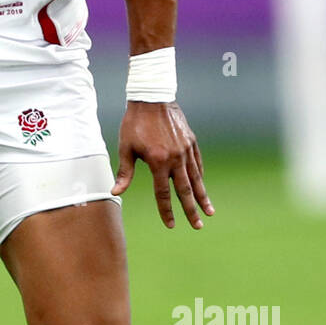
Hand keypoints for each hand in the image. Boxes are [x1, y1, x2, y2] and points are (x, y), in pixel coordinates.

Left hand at [112, 101, 213, 228]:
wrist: (152, 98)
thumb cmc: (134, 123)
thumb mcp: (125, 148)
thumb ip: (125, 172)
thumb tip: (116, 193)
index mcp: (158, 162)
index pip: (163, 193)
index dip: (166, 211)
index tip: (171, 225)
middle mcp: (176, 158)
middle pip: (185, 191)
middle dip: (191, 211)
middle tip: (197, 226)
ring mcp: (186, 150)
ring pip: (196, 179)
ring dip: (202, 197)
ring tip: (209, 212)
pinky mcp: (191, 141)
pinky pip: (197, 164)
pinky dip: (200, 177)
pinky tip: (202, 186)